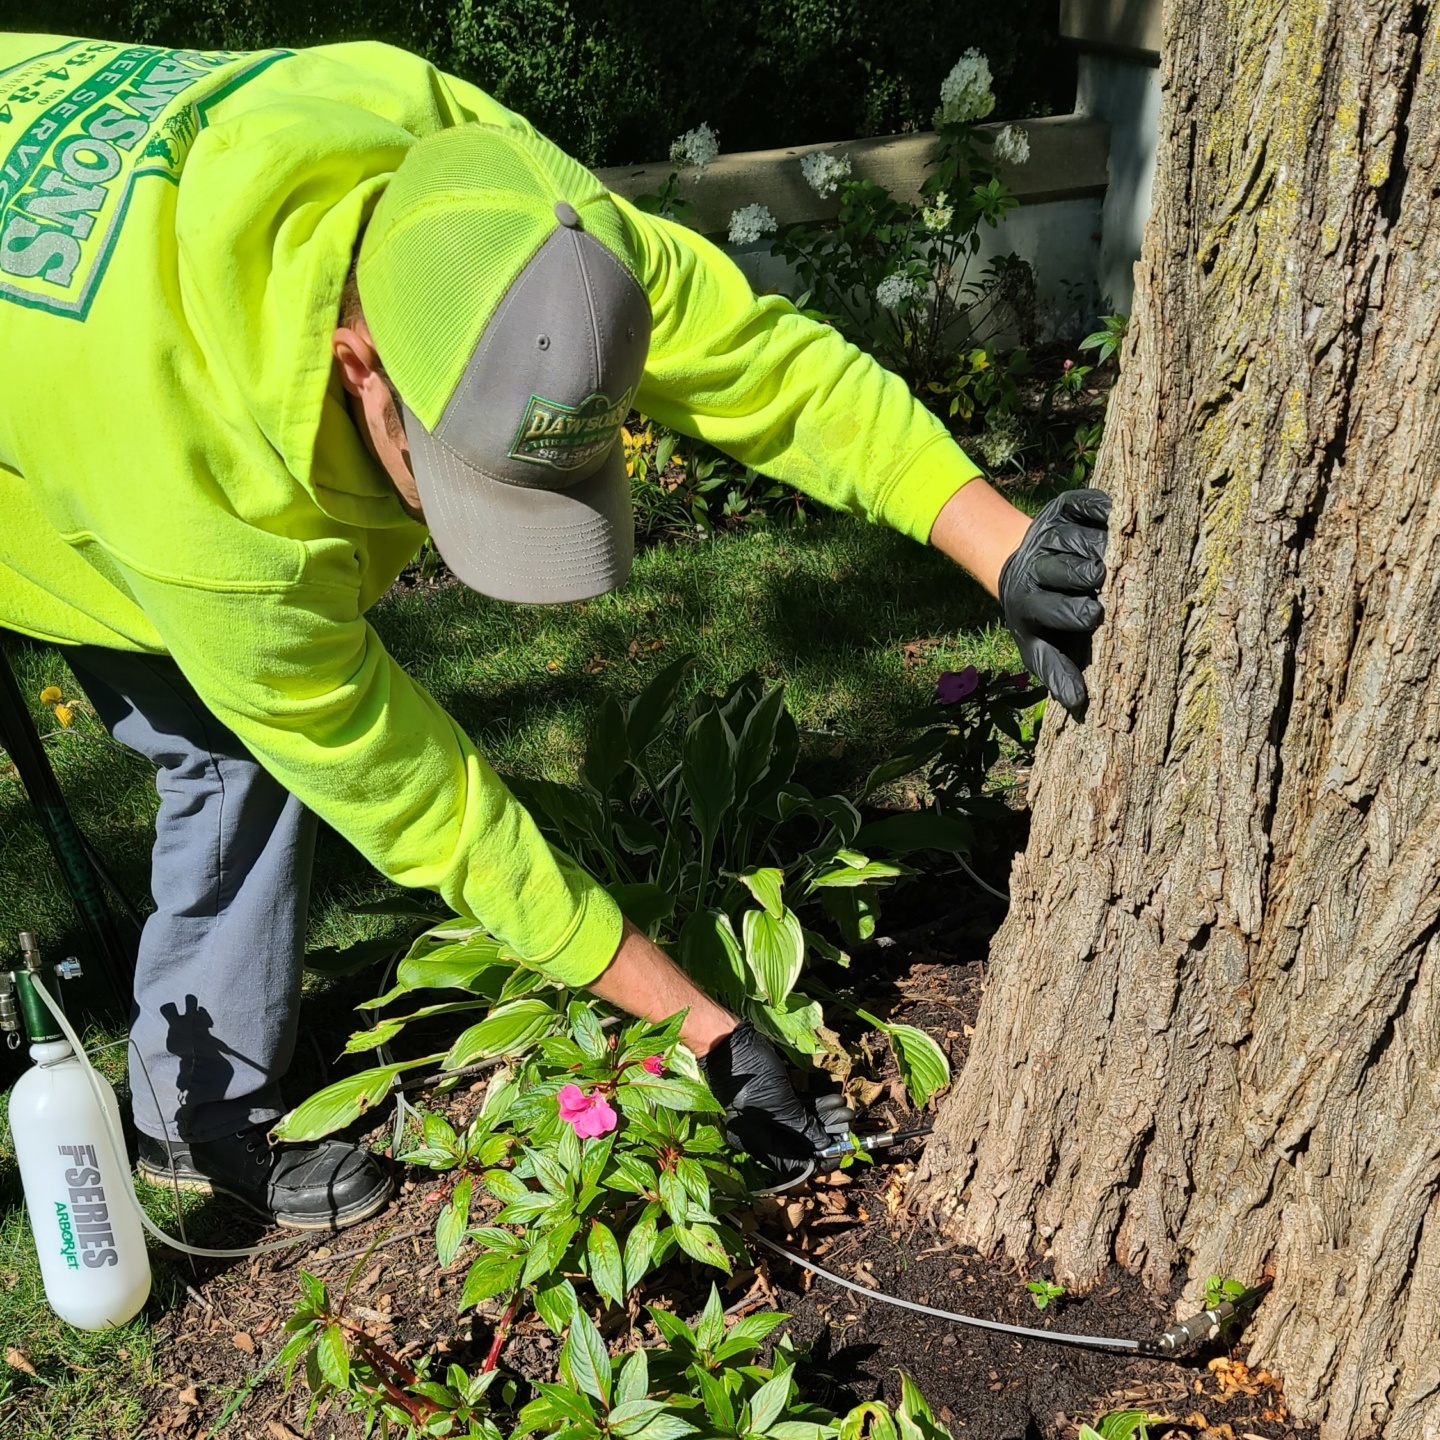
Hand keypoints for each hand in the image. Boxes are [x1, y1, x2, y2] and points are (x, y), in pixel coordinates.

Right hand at [697, 1023, 850, 1179]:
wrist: (729, 1041)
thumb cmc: (750, 1075)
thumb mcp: (779, 1104)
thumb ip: (802, 1128)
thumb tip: (825, 1146)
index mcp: (755, 1142)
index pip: (792, 1165)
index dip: (819, 1161)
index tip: (842, 1151)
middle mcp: (760, 1133)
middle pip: (799, 1144)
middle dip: (827, 1136)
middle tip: (849, 1126)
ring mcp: (766, 1114)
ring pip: (801, 1124)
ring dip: (826, 1118)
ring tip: (847, 1109)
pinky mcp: (772, 1096)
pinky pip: (797, 1108)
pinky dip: (816, 1105)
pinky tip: (834, 1099)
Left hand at [998, 488, 1110, 716]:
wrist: (1019, 563)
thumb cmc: (1042, 618)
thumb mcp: (1041, 647)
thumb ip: (1057, 672)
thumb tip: (1079, 704)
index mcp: (1027, 603)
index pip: (1051, 608)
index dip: (1072, 611)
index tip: (1095, 614)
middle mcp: (1034, 566)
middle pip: (1061, 569)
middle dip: (1084, 573)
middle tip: (1104, 575)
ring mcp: (1047, 534)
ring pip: (1073, 538)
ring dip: (1098, 543)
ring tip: (1121, 550)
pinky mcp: (1062, 508)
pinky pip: (1082, 505)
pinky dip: (1101, 507)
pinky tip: (1118, 514)